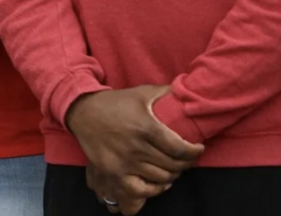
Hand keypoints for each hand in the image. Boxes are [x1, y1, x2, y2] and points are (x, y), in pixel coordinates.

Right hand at [66, 86, 201, 207]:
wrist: (82, 111)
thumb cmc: (115, 102)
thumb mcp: (140, 92)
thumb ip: (165, 93)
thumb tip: (188, 91)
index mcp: (146, 127)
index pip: (180, 149)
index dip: (194, 152)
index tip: (198, 148)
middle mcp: (136, 146)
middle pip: (172, 165)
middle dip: (186, 163)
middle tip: (187, 158)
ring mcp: (124, 161)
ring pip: (160, 178)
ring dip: (172, 174)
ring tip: (174, 167)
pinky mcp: (113, 170)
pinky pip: (141, 189)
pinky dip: (155, 189)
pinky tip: (159, 181)